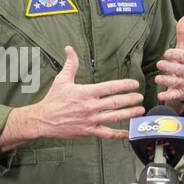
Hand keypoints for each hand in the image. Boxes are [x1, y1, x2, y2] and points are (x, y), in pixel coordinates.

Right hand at [0, 46, 144, 149]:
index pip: (110, 87)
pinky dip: (118, 134)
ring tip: (140, 110)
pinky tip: (128, 132)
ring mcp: (91, 119)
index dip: (124, 85)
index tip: (134, 84)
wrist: (43, 119)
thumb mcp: (62, 79)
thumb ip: (71, 64)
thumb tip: (70, 48)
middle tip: (140, 97)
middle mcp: (90, 106)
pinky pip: (106, 133)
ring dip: (129, 113)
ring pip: (114, 117)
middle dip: (130, 99)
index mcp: (86, 92)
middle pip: (115, 102)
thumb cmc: (53, 99)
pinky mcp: (89, 131)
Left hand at [155, 13, 183, 104]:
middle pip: (179, 69)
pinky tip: (160, 96)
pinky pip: (174, 95)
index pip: (183, 56)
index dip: (176, 54)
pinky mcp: (180, 93)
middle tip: (159, 64)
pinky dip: (168, 96)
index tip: (167, 53)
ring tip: (157, 79)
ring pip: (176, 82)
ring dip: (166, 81)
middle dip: (170, 67)